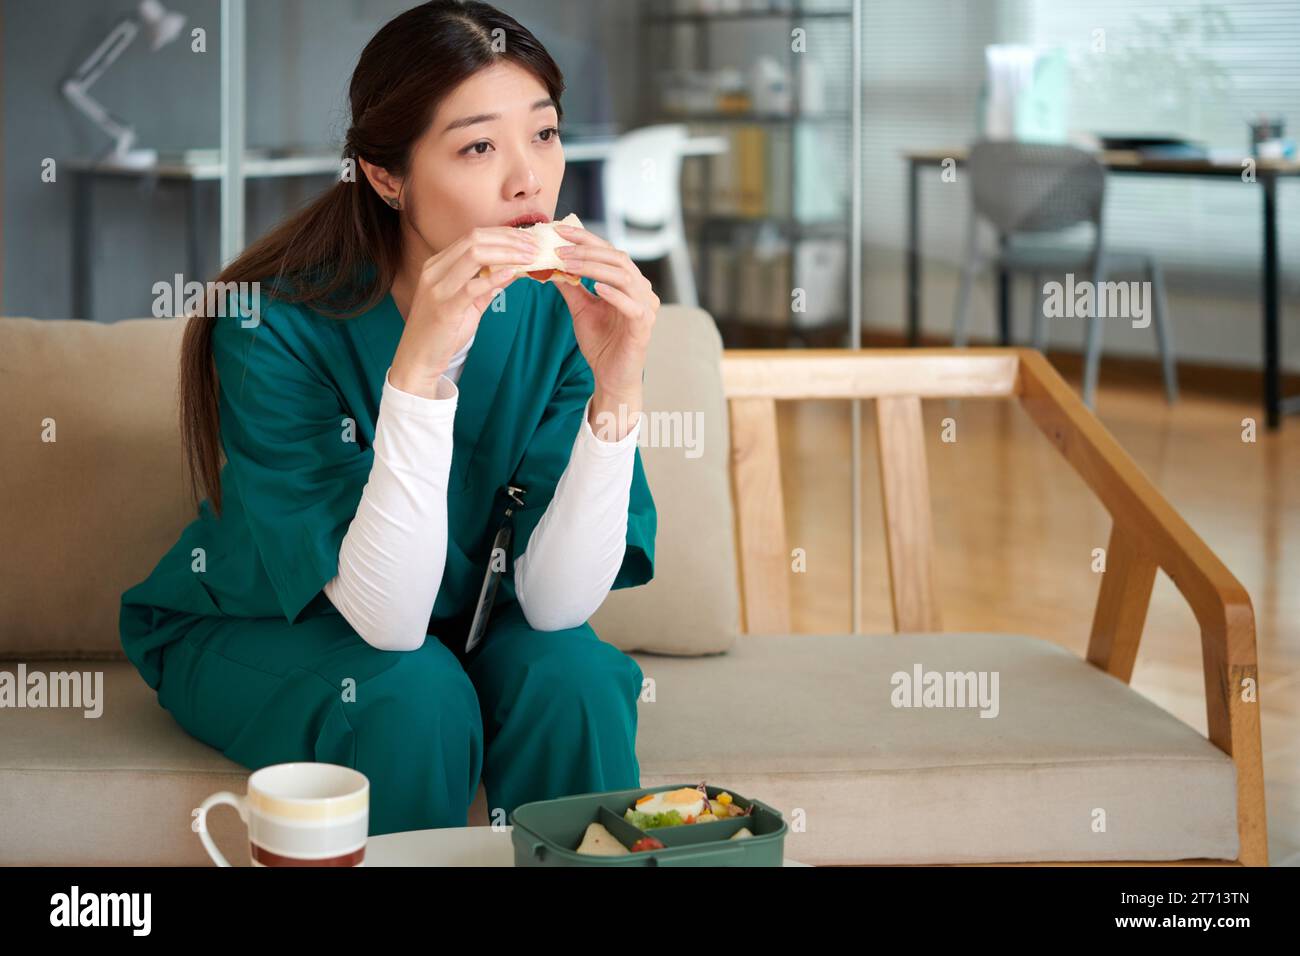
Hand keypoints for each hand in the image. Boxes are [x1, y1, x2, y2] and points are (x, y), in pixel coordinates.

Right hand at [389, 226, 538, 396]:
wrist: (418, 359)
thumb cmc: (443, 331)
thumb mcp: (467, 304)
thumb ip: (486, 286)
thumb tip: (513, 271)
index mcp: (438, 265)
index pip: (473, 237)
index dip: (502, 234)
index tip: (527, 239)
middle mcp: (435, 271)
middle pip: (475, 240)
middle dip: (509, 239)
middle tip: (534, 246)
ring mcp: (438, 288)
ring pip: (474, 255)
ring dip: (507, 253)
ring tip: (530, 257)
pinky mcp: (444, 308)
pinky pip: (471, 286)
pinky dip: (495, 278)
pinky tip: (513, 273)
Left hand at [550, 222, 658, 399]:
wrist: (612, 376)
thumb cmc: (602, 343)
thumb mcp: (581, 309)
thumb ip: (571, 287)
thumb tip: (549, 264)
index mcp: (628, 281)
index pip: (608, 251)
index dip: (584, 238)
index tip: (559, 230)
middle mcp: (641, 289)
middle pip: (617, 258)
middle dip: (586, 250)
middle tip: (559, 248)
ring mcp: (645, 306)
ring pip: (624, 276)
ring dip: (594, 268)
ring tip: (569, 264)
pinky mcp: (644, 326)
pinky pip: (631, 305)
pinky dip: (614, 294)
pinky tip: (596, 288)